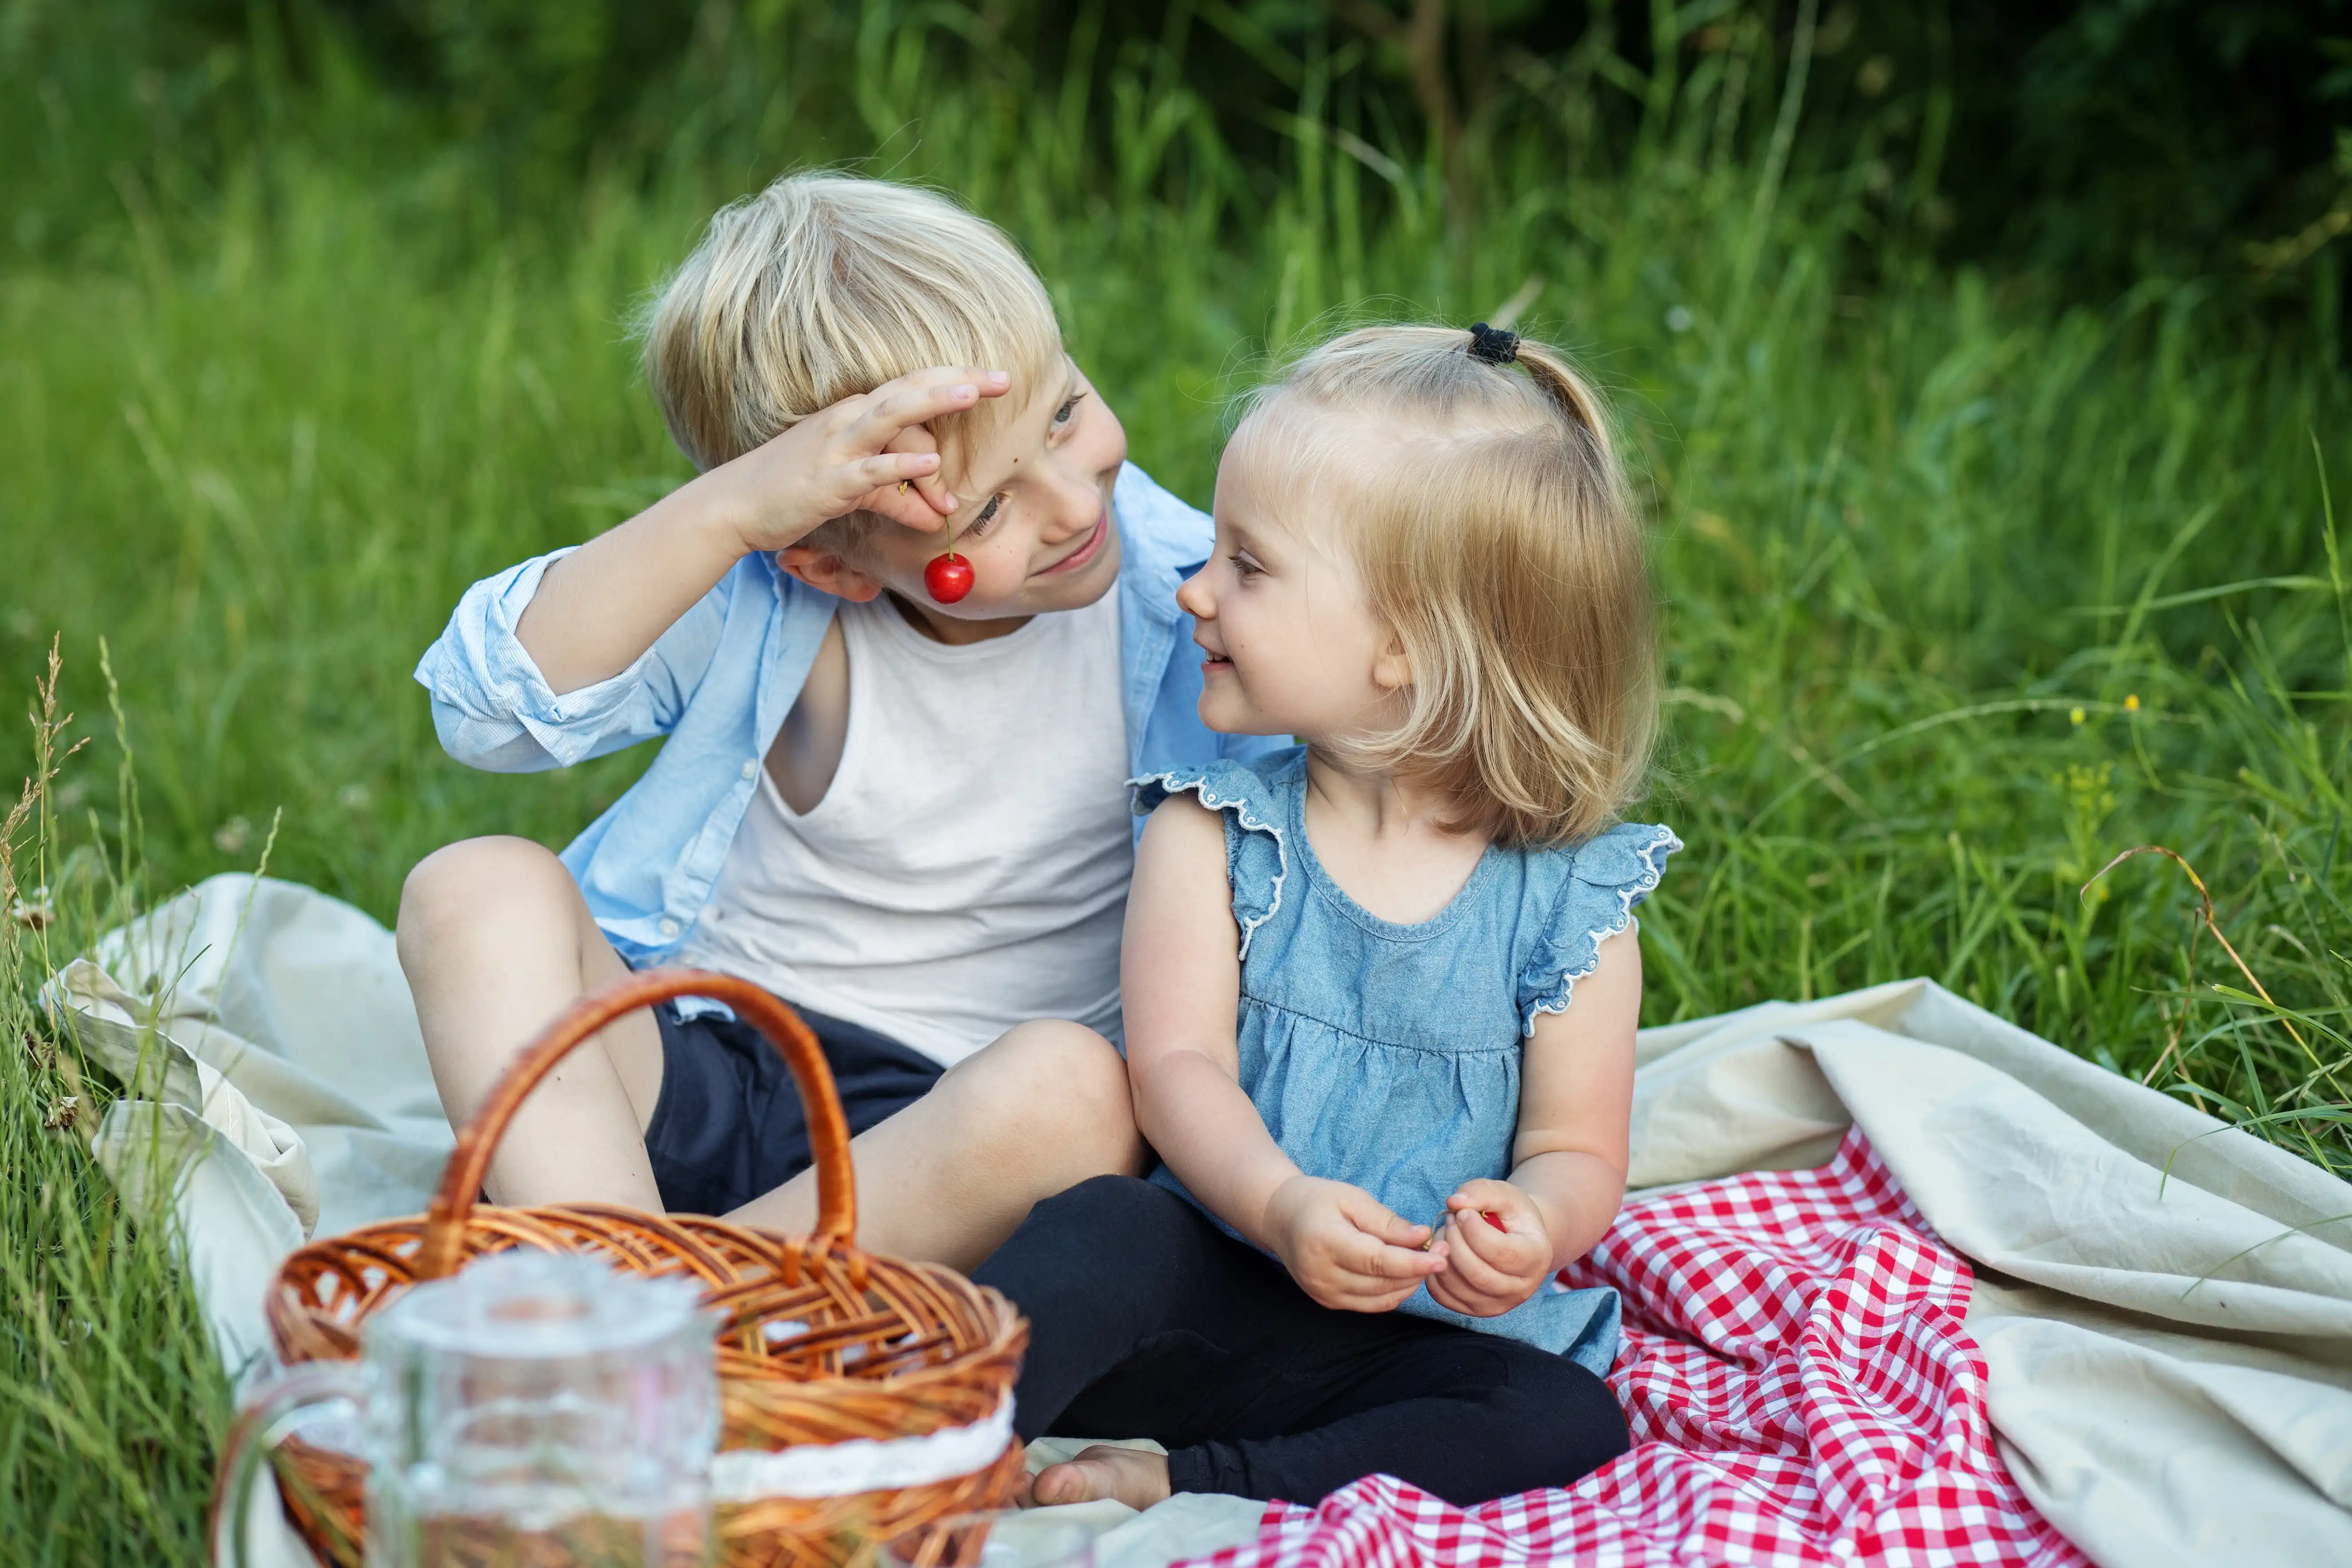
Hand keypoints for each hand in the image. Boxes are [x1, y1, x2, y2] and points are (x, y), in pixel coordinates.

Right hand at [706, 367, 1011, 553]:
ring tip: (970, 395)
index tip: (995, 376)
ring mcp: (838, 448)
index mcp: (856, 416)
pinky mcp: (828, 482)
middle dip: (958, 381)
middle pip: (910, 390)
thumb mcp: (855, 493)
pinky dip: (902, 464)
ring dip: (932, 403)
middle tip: (1004, 378)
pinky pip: (871, 470)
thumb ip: (897, 498)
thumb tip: (936, 518)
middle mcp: (849, 421)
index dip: (954, 377)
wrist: (736, 506)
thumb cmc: (795, 493)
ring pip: (892, 416)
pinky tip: (931, 461)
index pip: (912, 387)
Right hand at [1264, 1175, 1447, 1311]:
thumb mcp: (1352, 1198)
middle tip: (1442, 1252)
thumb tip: (1423, 1238)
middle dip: (1417, 1271)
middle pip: (1382, 1282)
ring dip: (1409, 1283)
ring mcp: (1323, 1293)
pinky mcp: (1328, 1302)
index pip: (1377, 1261)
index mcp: (1325, 1242)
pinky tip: (1405, 1274)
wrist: (1280, 1218)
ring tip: (1425, 1261)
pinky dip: (1393, 1292)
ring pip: (1380, 1299)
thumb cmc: (1318, 1200)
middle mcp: (1321, 1274)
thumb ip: (1387, 1222)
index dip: (1413, 1262)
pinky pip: (1371, 1304)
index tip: (1441, 1257)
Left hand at [1422, 1179, 1555, 1317]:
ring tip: (1446, 1233)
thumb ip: (1482, 1192)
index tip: (1463, 1212)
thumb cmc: (1512, 1216)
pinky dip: (1434, 1274)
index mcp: (1537, 1258)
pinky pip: (1445, 1297)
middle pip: (1478, 1273)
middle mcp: (1522, 1289)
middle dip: (1455, 1241)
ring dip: (1443, 1255)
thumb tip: (1454, 1202)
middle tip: (1450, 1219)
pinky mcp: (1476, 1311)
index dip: (1474, 1230)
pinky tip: (1442, 1252)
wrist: (1517, 1240)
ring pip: (1459, 1287)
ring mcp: (1499, 1305)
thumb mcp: (1505, 1195)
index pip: (1500, 1252)